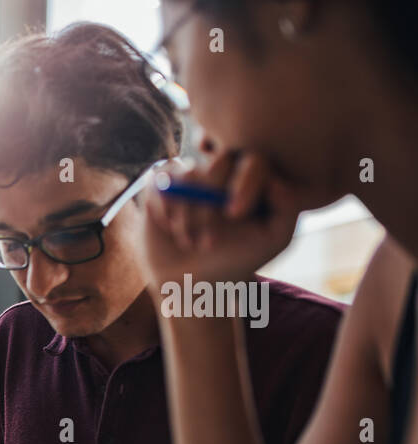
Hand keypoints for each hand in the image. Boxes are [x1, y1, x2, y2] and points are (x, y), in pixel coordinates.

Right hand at [141, 151, 299, 288]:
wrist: (193, 280)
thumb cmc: (237, 258)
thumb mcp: (274, 238)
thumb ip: (288, 207)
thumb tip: (275, 180)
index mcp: (254, 177)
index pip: (255, 159)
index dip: (245, 182)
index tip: (235, 214)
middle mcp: (224, 170)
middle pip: (220, 162)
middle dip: (212, 206)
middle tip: (210, 241)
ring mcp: (191, 174)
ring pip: (189, 177)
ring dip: (188, 217)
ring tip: (191, 243)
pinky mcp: (162, 183)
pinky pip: (161, 180)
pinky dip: (165, 208)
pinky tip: (170, 228)